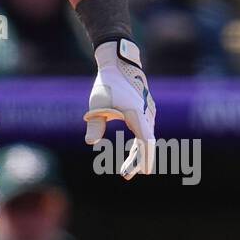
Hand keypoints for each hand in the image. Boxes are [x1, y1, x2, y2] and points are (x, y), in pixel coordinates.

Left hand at [84, 39, 157, 179]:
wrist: (118, 63)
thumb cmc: (107, 83)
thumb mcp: (97, 104)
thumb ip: (95, 124)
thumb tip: (90, 142)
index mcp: (137, 113)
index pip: (146, 141)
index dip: (145, 158)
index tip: (143, 172)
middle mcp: (147, 114)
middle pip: (147, 143)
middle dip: (138, 161)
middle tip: (126, 176)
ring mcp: (148, 112)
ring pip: (147, 138)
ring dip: (139, 154)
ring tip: (127, 170)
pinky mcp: (145, 111)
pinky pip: (145, 131)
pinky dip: (140, 144)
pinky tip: (134, 152)